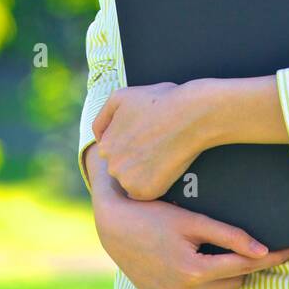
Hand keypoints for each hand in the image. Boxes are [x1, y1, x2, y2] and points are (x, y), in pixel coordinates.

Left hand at [93, 81, 207, 200]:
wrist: (191, 116)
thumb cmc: (160, 101)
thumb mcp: (121, 96)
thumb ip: (103, 116)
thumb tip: (97, 136)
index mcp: (105, 145)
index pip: (114, 150)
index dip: (131, 141)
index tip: (146, 135)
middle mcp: (112, 165)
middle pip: (122, 167)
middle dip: (135, 158)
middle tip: (156, 144)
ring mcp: (128, 181)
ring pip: (133, 181)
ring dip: (144, 173)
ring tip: (162, 154)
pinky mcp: (145, 192)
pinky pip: (147, 193)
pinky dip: (156, 183)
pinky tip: (167, 166)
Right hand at [95, 191, 288, 288]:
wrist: (113, 227)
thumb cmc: (153, 215)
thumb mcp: (192, 220)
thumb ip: (228, 235)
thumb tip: (261, 250)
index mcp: (193, 272)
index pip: (244, 266)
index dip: (271, 256)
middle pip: (234, 279)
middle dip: (241, 260)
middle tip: (239, 239)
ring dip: (221, 272)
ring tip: (205, 246)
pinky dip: (204, 281)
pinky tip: (190, 259)